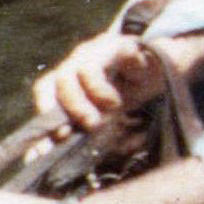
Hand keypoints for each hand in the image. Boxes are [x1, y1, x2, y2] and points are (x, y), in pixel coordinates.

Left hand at [34, 32, 162, 132]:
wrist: (164, 69)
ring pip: (76, 70)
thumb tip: (39, 158)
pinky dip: (102, 87)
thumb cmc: (129, 94)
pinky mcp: (119, 46)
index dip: (45, 112)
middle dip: (69, 109)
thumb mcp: (102, 119)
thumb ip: (77, 135)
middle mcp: (78, 62)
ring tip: (106, 116)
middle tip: (88, 127)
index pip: (46, 89)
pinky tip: (115, 101)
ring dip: (85, 99)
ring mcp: (97, 51)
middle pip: (56, 80)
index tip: (56, 139)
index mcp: (70, 79)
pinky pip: (104, 59)